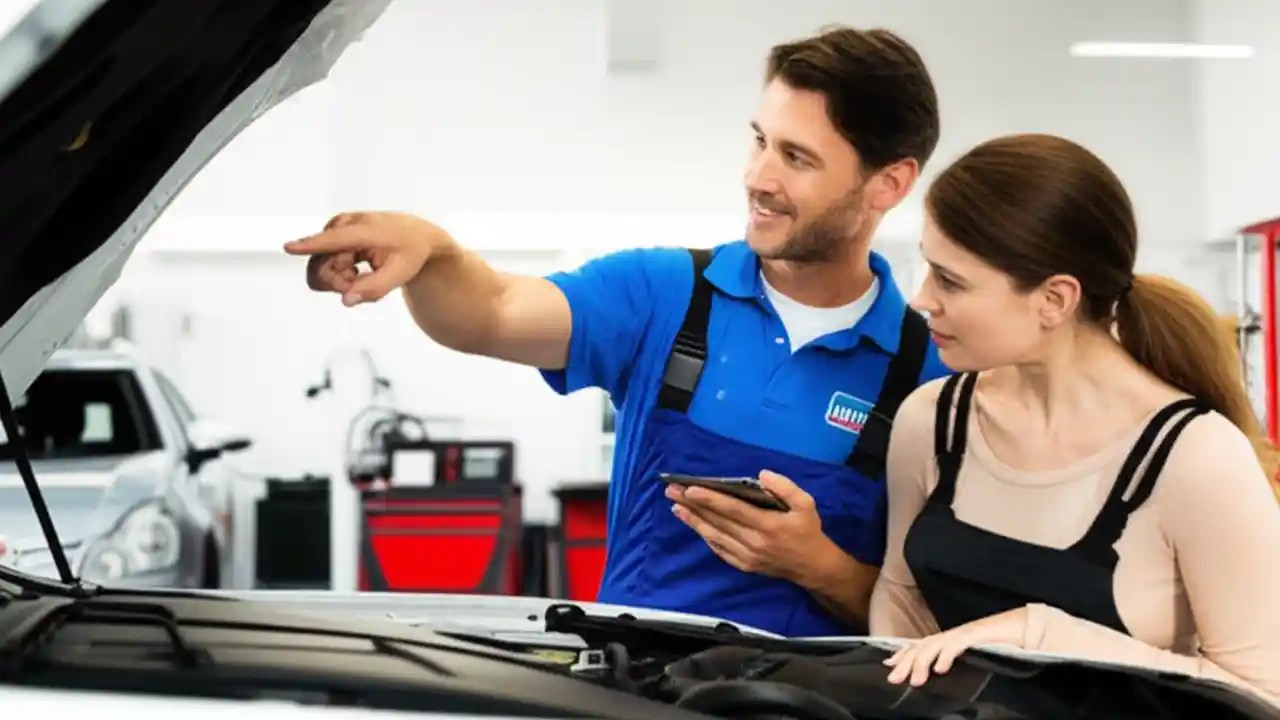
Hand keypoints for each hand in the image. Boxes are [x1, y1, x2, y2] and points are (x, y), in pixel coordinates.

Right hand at [284, 211, 447, 305]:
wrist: (415, 236)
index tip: (288, 248)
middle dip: (337, 282)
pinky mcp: (333, 233)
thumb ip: (373, 289)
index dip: (310, 246)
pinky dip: (339, 272)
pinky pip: (324, 261)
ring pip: (321, 264)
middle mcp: (346, 224)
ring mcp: (337, 228)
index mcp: (366, 230)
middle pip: (322, 263)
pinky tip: (356, 269)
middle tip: (358, 285)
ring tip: (361, 274)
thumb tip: (346, 300)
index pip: (335, 240)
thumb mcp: (400, 274)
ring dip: (339, 278)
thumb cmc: (409, 252)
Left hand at [667, 470, 833, 584]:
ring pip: (714, 536)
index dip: (710, 499)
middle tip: (673, 490)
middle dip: (693, 505)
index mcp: (768, 525)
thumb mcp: (806, 504)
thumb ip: (785, 487)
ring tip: (676, 506)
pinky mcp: (744, 565)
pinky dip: (705, 536)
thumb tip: (762, 475)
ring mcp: (747, 556)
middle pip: (718, 521)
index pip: (733, 509)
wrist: (813, 567)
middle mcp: (754, 542)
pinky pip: (719, 549)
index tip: (690, 489)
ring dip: (693, 521)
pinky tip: (694, 525)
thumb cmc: (807, 530)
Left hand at [883, 607, 1027, 686]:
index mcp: (950, 638)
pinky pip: (957, 645)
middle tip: (893, 678)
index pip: (920, 645)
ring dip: (922, 663)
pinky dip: (947, 656)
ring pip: (934, 646)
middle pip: (922, 646)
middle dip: (906, 662)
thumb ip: (955, 659)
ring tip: (916, 680)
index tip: (889, 665)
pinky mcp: (977, 634)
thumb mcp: (972, 653)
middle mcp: (952, 634)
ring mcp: (963, 633)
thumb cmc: (1001, 643)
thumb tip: (940, 671)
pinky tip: (940, 669)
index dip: (903, 654)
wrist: (1024, 626)